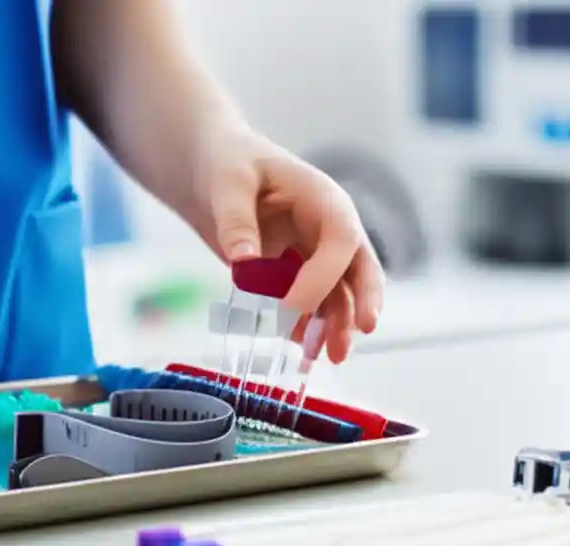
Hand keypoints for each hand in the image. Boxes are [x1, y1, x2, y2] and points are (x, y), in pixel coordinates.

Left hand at [185, 123, 383, 362]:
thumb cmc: (227, 164)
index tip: (292, 307)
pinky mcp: (294, 273)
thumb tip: (243, 262)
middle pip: (359, 269)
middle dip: (360, 304)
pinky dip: (308, 327)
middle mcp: (327, 229)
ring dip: (336, 325)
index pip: (341, 240)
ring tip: (328, 357)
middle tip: (357, 336)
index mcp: (323, 200)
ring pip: (339, 293)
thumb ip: (236, 221)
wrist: (209, 168)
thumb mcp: (227, 184)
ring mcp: (314, 253)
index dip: (325, 275)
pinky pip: (311, 303)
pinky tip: (301, 349)